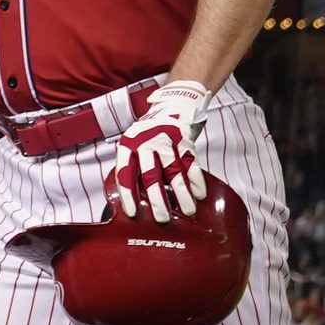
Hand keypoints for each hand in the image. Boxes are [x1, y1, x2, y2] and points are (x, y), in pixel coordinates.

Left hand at [106, 81, 210, 222]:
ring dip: (182, 194)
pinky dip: (196, 180)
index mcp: (128, 145)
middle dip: (158, 200)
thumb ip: (134, 167)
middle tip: (163, 219)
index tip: (133, 214)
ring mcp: (165, 139)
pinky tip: (200, 194)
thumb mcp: (135, 145)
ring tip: (188, 211)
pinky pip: (191, 162)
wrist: (173, 105)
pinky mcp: (184, 138)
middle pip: (150, 175)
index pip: (125, 173)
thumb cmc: (150, 134)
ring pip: (174, 171)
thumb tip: (136, 201)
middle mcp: (145, 142)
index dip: (128, 195)